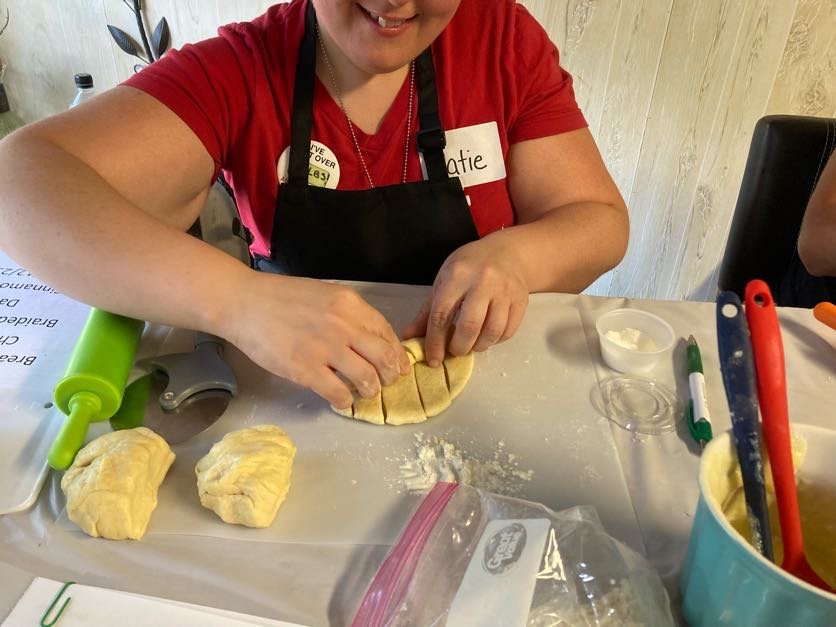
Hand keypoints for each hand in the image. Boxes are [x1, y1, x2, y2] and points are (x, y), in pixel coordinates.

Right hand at [223, 273, 410, 408]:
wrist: (244, 303)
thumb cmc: (281, 298)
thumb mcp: (324, 294)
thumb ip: (349, 314)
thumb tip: (372, 340)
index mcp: (350, 304)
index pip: (386, 332)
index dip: (396, 353)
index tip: (397, 365)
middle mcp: (343, 325)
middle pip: (385, 358)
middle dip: (390, 375)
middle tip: (384, 382)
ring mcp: (325, 348)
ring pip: (367, 379)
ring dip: (371, 390)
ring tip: (364, 392)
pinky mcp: (305, 370)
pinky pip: (339, 393)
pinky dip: (345, 401)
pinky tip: (341, 399)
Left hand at [403, 236, 528, 364]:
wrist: (506, 252)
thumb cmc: (469, 267)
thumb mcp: (444, 281)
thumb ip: (428, 311)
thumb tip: (409, 337)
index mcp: (458, 275)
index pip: (442, 314)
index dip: (435, 341)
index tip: (433, 359)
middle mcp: (483, 281)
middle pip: (470, 326)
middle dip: (459, 347)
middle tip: (455, 350)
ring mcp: (505, 291)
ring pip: (492, 331)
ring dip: (478, 346)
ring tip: (471, 344)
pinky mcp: (521, 300)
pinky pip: (508, 331)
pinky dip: (495, 341)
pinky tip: (486, 336)